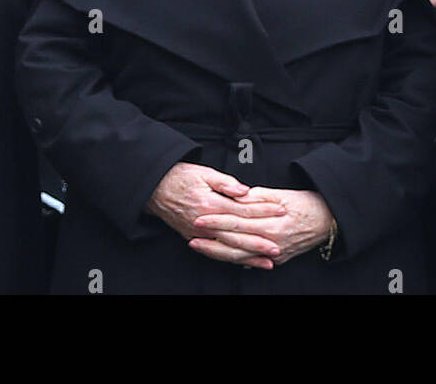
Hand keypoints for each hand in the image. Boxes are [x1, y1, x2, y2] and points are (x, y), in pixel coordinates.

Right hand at [146, 162, 286, 269]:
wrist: (154, 188)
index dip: (263, 211)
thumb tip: (245, 191)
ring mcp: (198, 234)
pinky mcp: (193, 239)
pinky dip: (231, 259)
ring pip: (227, 250)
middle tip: (278, 247)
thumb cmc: (180, 177)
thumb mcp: (204, 172)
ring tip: (267, 262)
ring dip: (248, 257)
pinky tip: (244, 263)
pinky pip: (215, 253)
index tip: (281, 210)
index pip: (243, 210)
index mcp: (210, 204)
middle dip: (259, 243)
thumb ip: (225, 182)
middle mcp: (204, 223)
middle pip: (237, 236)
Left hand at [191, 186, 334, 266]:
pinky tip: (218, 254)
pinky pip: (252, 261)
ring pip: (240, 256)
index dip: (217, 221)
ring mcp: (275, 254)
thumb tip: (235, 194)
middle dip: (211, 240)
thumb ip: (256, 196)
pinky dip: (235, 258)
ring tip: (199, 246)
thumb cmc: (305, 203)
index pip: (238, 222)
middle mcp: (271, 242)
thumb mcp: (281, 194)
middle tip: (191, 235)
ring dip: (218, 252)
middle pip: (235, 243)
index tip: (200, 218)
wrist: (328, 220)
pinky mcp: (277, 259)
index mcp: (271, 223)